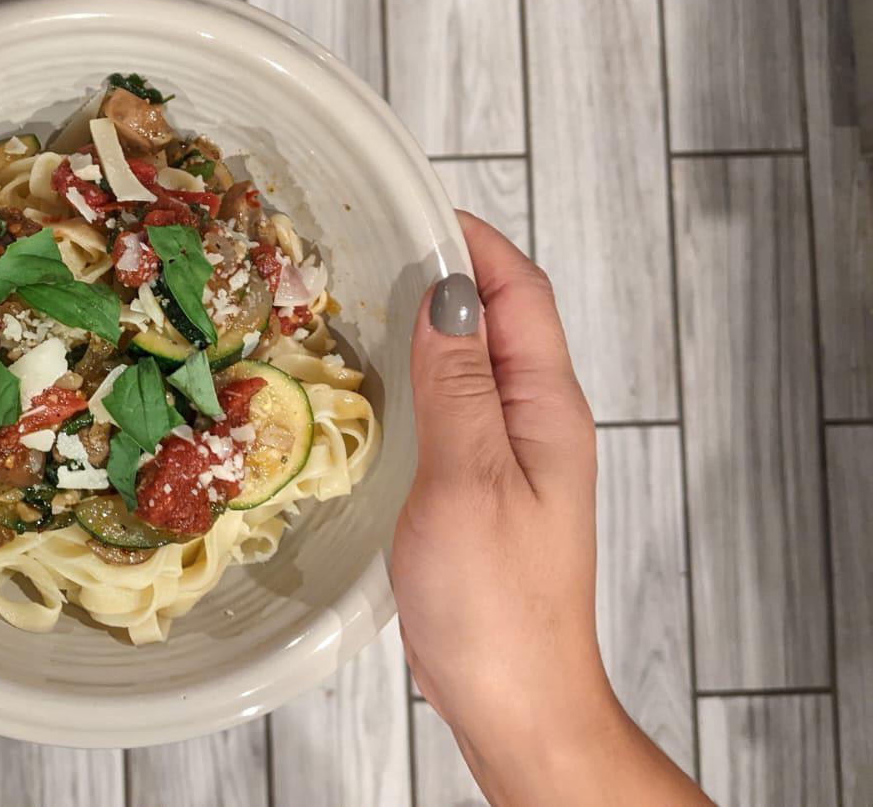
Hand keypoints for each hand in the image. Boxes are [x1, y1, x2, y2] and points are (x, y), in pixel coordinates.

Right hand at [392, 211, 706, 803]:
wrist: (512, 698)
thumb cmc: (495, 602)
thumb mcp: (467, 480)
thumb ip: (456, 385)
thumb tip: (445, 295)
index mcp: (547, 409)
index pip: (522, 295)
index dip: (475, 243)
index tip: (414, 206)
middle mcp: (535, 424)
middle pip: (499, 322)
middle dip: (445, 272)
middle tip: (369, 244)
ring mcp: (507, 458)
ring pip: (470, 365)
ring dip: (426, 324)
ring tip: (357, 299)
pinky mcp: (476, 491)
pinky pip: (450, 411)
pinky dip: (414, 379)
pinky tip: (368, 384)